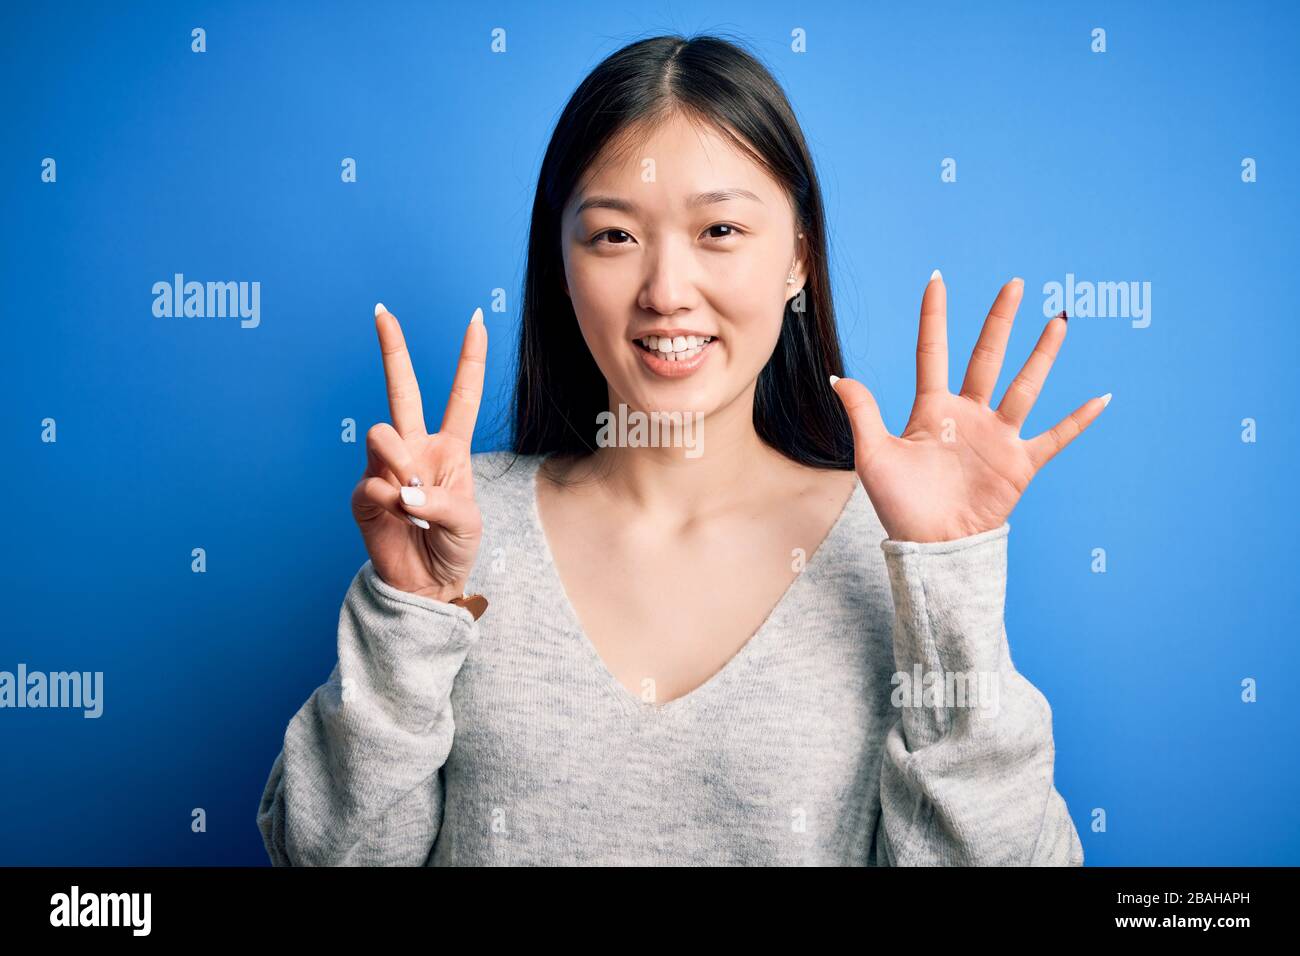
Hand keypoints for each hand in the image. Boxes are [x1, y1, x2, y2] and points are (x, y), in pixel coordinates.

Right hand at [350, 303, 486, 600]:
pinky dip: (390, 502)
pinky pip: (373, 482)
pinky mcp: (364, 494)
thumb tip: (402, 487)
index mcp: (449, 448)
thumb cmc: (453, 547)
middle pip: (401, 390)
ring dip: (400, 463)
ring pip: (382, 435)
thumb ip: (439, 499)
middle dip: (392, 350)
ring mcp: (386, 468)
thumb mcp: (466, 521)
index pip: (461, 396)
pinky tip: (399, 519)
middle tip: (382, 311)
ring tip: (412, 497)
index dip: (470, 359)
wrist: (427, 585)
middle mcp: (416, 449)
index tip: (477, 319)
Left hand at [830, 272, 1107, 542]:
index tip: (937, 279)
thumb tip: (838, 377)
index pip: (934, 352)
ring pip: (1024, 385)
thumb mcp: (873, 456)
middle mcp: (967, 415)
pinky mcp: (1019, 463)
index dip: (934, 316)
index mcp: (931, 410)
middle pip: (986, 357)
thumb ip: (863, 413)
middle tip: (1015, 284)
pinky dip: (1078, 419)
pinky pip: (1055, 436)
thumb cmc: (899, 506)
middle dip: (1000, 321)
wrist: (930, 548)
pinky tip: (1101, 397)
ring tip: (1059, 320)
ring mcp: (996, 437)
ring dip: (1042, 355)